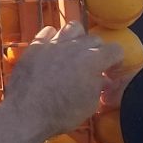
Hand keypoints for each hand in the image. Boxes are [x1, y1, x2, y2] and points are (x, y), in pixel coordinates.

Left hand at [0, 24, 121, 136]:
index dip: (116, 61)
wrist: (26, 114)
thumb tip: (103, 79)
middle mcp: (75, 46)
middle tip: (91, 66)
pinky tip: (52, 50)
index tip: (110, 71)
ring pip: (73, 28)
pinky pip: (48, 31)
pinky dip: (53, 38)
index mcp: (93, 60)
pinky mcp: (35, 45)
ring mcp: (53, 43)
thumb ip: (99, 87)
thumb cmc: (61, 114)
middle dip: (98, 51)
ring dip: (77, 39)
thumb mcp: (90, 105)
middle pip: (95, 38)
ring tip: (72, 53)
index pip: (116, 49)